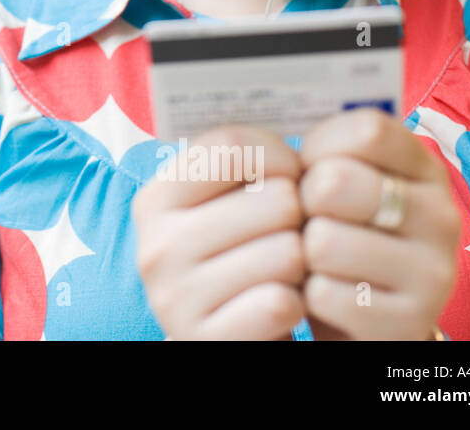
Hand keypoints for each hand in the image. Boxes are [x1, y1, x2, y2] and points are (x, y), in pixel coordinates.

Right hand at [135, 126, 306, 338]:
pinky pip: (283, 304)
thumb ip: (247, 164)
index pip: (233, 144)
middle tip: (288, 236)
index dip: (281, 156)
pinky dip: (297, 305)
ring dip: (303, 265)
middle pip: (274, 199)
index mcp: (156, 197)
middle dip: (298, 217)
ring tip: (286, 273)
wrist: (226, 336)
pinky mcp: (206, 339)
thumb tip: (314, 130)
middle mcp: (156, 244)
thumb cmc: (240, 256)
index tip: (289, 178)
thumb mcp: (225, 205)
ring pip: (288, 253)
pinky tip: (283, 306)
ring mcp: (176, 296)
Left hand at [298, 108, 460, 339]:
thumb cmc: (338, 232)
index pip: (368, 129)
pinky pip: (322, 295)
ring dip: (301, 253)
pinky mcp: (408, 322)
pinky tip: (325, 298)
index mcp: (424, 169)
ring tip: (317, 260)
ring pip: (323, 242)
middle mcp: (441, 216)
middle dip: (301, 201)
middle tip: (309, 220)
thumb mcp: (339, 185)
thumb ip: (323, 154)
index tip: (310, 168)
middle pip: (336, 180)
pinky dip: (307, 297)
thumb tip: (275, 149)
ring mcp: (433, 273)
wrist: (362, 318)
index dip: (318, 147)